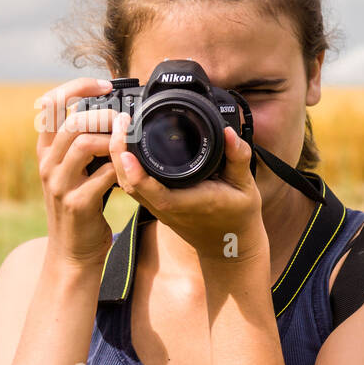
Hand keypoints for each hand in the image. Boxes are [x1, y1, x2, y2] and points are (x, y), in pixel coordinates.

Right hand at [34, 77, 121, 268]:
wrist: (72, 253)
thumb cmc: (82, 208)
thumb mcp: (76, 172)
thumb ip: (86, 147)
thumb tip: (113, 118)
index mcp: (46, 151)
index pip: (48, 105)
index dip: (75, 87)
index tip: (103, 84)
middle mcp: (47, 164)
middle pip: (69, 121)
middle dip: (102, 113)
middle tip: (126, 118)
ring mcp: (59, 184)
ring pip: (83, 143)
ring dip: (113, 138)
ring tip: (130, 140)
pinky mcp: (77, 203)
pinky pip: (103, 175)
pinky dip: (122, 167)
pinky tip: (133, 168)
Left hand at [108, 116, 265, 263]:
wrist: (229, 243)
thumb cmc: (238, 215)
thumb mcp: (246, 186)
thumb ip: (238, 157)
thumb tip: (229, 133)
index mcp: (191, 203)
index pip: (157, 193)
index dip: (139, 175)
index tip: (128, 152)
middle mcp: (169, 207)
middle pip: (131, 184)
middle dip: (120, 152)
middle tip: (122, 121)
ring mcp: (158, 208)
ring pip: (126, 184)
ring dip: (117, 157)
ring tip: (120, 126)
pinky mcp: (155, 204)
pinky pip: (131, 185)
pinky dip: (123, 165)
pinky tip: (124, 145)